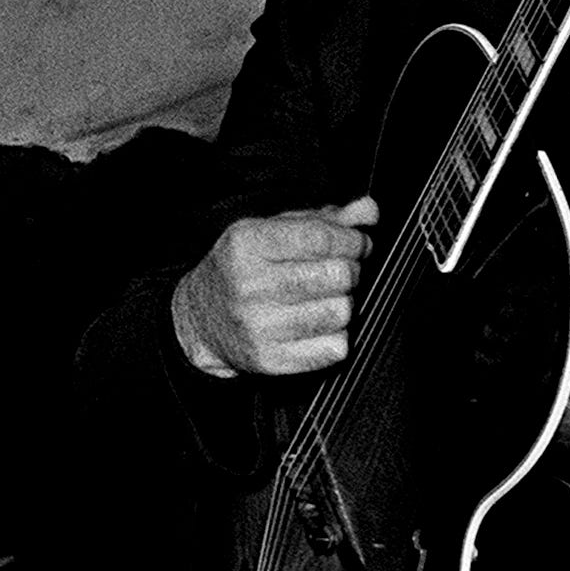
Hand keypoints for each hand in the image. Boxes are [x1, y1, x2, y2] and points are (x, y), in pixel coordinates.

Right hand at [170, 197, 377, 376]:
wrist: (200, 319)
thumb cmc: (242, 270)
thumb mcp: (272, 231)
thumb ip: (324, 219)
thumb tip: (369, 210)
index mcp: (247, 244)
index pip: (321, 238)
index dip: (352, 240)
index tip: (357, 244)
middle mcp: (249, 284)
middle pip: (337, 275)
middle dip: (350, 271)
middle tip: (338, 272)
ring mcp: (258, 326)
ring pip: (340, 312)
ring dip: (343, 304)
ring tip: (324, 299)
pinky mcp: (269, 359)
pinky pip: (334, 348)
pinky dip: (335, 336)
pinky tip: (317, 326)